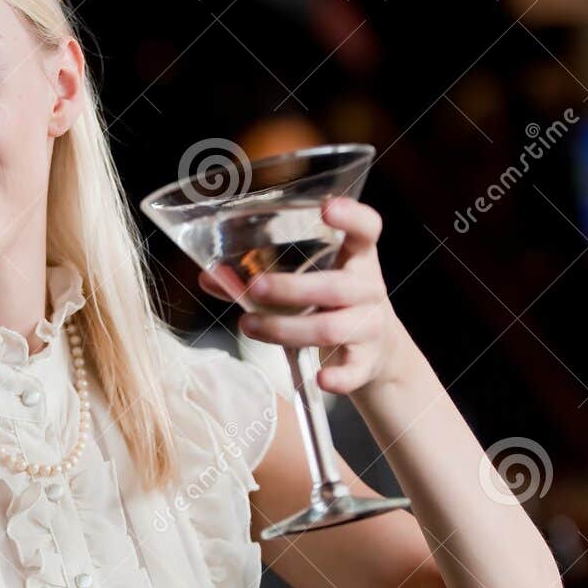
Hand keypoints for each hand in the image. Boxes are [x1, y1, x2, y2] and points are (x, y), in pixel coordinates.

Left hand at [196, 196, 408, 397]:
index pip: (367, 228)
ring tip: (247, 325)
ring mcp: (371, 325)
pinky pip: (354, 371)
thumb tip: (209, 275)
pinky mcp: (367, 361)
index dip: (351, 216)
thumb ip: (259, 277)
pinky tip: (319, 380)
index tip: (326, 208)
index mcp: (356, 257)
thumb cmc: (330, 303)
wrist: (377, 351)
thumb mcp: (308, 281)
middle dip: (292, 288)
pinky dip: (338, 378)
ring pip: (331, 328)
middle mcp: (368, 288)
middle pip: (336, 286)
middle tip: (254, 287)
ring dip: (285, 329)